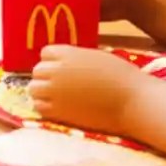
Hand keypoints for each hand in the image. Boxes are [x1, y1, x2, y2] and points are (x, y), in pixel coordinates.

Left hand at [28, 45, 147, 134]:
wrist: (131, 101)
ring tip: (57, 97)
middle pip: (37, 71)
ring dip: (42, 92)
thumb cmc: (121, 76)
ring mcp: (54, 91)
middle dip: (47, 77)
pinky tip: (58, 108)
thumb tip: (64, 63)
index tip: (63, 68)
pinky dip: (44, 107)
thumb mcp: (96, 57)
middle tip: (61, 85)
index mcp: (67, 54)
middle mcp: (56, 71)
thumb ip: (75, 58)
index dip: (53, 61)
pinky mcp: (57, 111)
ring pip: (33, 89)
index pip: (45, 53)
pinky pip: (38, 107)